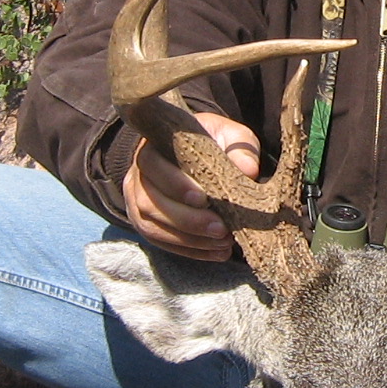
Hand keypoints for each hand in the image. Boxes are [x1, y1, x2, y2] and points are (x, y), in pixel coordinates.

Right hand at [124, 112, 260, 261]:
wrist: (194, 157)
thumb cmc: (211, 143)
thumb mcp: (228, 135)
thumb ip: (239, 148)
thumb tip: (248, 170)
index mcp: (152, 148)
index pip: (153, 165)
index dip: (175, 184)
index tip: (203, 198)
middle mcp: (138, 177)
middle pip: (151, 203)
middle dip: (188, 220)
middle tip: (221, 229)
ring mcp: (137, 202)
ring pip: (153, 227)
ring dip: (190, 240)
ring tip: (223, 242)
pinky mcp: (146, 224)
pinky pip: (162, 242)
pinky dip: (190, 250)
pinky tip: (216, 252)